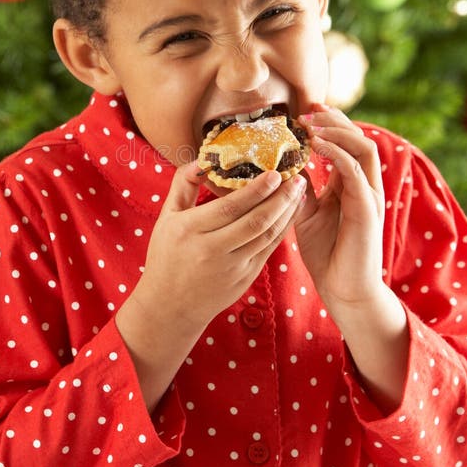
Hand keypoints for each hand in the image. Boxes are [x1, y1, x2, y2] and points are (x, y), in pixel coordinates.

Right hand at [135, 161, 306, 330]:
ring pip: (266, 236)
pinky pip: (268, 249)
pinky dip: (283, 229)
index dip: (255, 190)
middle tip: (297, 177)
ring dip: (287, 212)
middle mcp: (211, 250)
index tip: (275, 173)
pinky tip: (291, 213)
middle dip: (280, 198)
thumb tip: (203, 159)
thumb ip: (183, 185)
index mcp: (189, 231)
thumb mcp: (166, 218)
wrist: (170, 307)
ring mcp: (231, 267)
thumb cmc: (166, 256)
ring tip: (300, 191)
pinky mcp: (245, 278)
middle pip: (254, 221)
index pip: (229, 208)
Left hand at [295, 105, 385, 313]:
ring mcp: (370, 195)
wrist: (344, 289)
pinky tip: (315, 145)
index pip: (348, 143)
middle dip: (335, 119)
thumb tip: (282, 164)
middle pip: (360, 137)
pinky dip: (336, 153)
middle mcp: (365, 185)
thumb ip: (301, 188)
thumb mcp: (307, 213)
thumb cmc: (327, 253)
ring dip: (337, 131)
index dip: (330, 124)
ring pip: (363, 147)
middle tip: (308, 110)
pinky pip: (354, 171)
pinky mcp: (367, 208)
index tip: (305, 111)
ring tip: (311, 124)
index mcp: (352, 185)